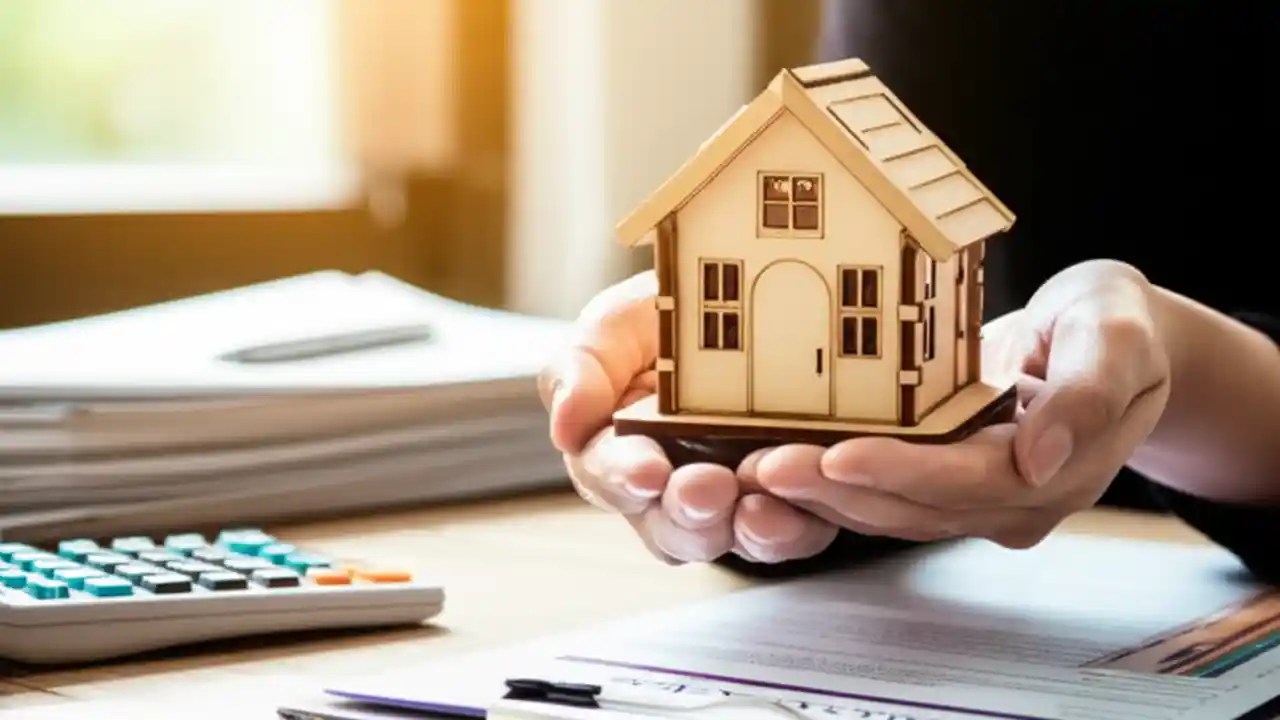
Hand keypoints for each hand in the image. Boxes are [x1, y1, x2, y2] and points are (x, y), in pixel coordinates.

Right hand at [538, 271, 836, 563]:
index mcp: (617, 451)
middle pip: (669, 527)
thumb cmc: (671, 316)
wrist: (757, 296)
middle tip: (707, 487)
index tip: (645, 470)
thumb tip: (564, 426)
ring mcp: (733, 500)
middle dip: (688, 513)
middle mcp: (671, 489)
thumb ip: (580, 368)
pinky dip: (802, 522)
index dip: (622, 478)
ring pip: (733, 540)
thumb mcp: (617, 324)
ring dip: (746, 530)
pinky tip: (808, 496)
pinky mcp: (794, 502)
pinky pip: (799, 529)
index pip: (607, 477)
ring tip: (759, 507)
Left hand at [745, 259, 1172, 548]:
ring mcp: (980, 499)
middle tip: (764, 465)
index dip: (901, 472)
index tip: (835, 456)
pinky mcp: (949, 485)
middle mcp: (1014, 499)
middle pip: (915, 506)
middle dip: (836, 489)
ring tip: (756, 469)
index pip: (969, 480)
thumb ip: (1088, 393)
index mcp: (1060, 470)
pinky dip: (833, 486)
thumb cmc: (1115, 326)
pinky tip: (784, 465)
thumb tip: (1041, 458)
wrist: (1112, 341)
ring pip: (891, 511)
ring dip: (821, 496)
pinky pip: (886, 495)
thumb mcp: (1118, 337)